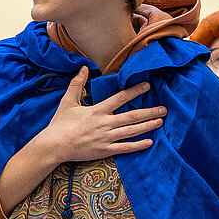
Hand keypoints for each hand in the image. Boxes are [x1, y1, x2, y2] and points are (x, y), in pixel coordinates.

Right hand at [42, 66, 165, 165]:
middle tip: (164, 108)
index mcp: (97, 110)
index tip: (147, 85)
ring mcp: (105, 138)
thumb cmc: (59, 124)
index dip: (135, 91)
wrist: (54, 146)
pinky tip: (149, 142)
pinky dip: (138, 145)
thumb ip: (76, 84)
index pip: (120, 98)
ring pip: (131, 131)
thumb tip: (82, 68)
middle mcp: (104, 123)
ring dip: (147, 126)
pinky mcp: (104, 150)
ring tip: (160, 121)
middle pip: (132, 116)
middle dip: (149, 111)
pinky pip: (124, 148)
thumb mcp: (67, 102)